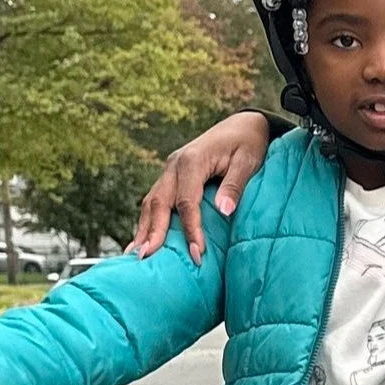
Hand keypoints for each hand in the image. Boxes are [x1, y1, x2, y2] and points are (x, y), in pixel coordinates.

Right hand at [131, 112, 273, 261]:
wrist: (243, 125)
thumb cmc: (248, 144)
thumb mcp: (248, 162)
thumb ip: (234, 185)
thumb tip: (223, 210)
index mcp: (193, 160)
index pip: (187, 202)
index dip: (190, 230)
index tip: (197, 254)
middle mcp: (174, 164)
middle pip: (159, 203)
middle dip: (152, 233)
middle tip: (145, 259)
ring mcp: (169, 170)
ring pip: (151, 202)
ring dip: (143, 229)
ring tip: (135, 255)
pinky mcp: (171, 176)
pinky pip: (155, 200)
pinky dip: (148, 221)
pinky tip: (143, 240)